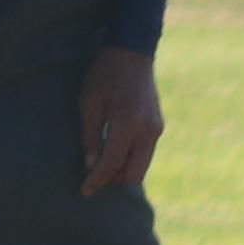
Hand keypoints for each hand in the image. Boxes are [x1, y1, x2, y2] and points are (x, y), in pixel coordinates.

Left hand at [79, 45, 166, 196]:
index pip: (113, 163)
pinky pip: (145, 153)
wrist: (132, 52)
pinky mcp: (158, 126)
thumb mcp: (88, 102)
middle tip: (94, 182)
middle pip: (134, 172)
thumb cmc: (104, 75)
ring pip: (142, 165)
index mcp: (128, 123)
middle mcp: (148, 130)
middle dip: (114, 181)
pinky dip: (131, 160)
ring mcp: (157, 128)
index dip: (98, 180)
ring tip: (102, 171)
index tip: (85, 192)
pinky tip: (115, 156)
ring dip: (123, 172)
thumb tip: (90, 165)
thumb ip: (90, 135)